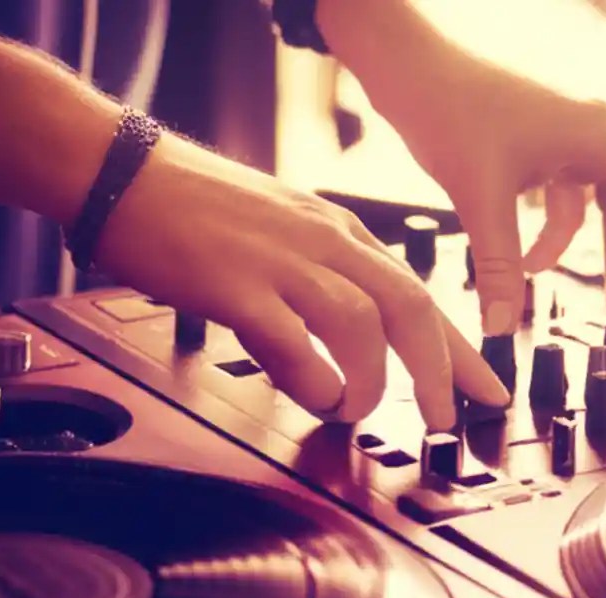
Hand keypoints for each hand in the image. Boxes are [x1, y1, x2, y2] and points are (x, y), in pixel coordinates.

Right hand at [94, 134, 510, 427]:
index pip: (421, 294)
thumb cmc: (194, 206)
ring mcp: (281, 260)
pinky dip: (312, 376)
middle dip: (439, 370)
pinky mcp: (234, 282)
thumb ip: (319, 287)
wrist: (118, 170)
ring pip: (363, 322)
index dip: (462, 348)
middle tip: (444, 419)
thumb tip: (342, 352)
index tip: (487, 387)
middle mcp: (324, 243)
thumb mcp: (283, 237)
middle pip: (410, 307)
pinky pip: (291, 337)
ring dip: (370, 379)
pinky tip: (314, 395)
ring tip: (356, 409)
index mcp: (340, 234)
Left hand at [399, 67, 605, 334]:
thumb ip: (498, 267)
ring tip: (593, 298)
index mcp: (600, 135)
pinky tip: (529, 265)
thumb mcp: (479, 199)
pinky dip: (555, 233)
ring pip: (604, 203)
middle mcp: (595, 133)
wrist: (410, 70)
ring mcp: (571, 138)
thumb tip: (501, 327)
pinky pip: (569, 198)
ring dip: (596, 250)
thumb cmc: (449, 111)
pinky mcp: (545, 145)